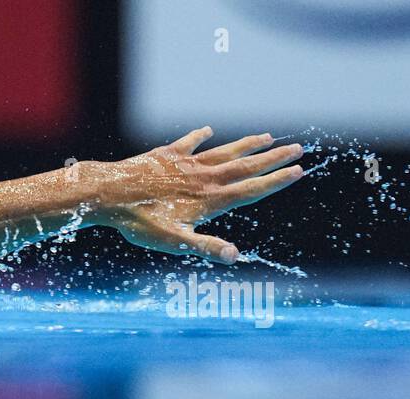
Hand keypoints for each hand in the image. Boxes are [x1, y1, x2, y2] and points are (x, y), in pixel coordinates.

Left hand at [93, 127, 304, 264]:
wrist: (109, 194)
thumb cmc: (140, 223)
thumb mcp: (175, 241)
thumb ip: (206, 247)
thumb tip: (234, 257)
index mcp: (211, 199)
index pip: (252, 189)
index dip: (277, 181)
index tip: (299, 170)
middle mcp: (205, 178)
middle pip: (246, 166)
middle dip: (273, 158)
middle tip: (297, 147)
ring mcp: (187, 164)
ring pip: (225, 151)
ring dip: (247, 144)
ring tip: (267, 136)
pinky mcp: (167, 156)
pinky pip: (190, 143)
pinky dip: (200, 137)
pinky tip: (208, 131)